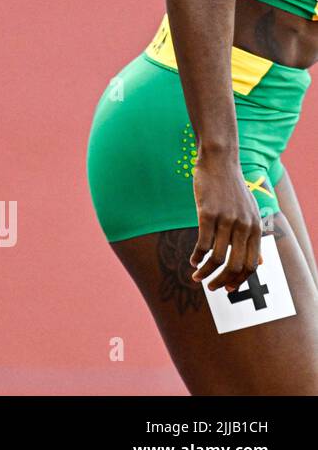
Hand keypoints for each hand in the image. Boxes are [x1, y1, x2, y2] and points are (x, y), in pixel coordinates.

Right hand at [189, 150, 262, 291]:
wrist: (219, 161)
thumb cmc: (232, 189)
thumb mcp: (250, 213)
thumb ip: (253, 238)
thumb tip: (258, 264)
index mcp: (256, 228)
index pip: (251, 265)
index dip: (239, 281)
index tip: (227, 288)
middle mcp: (244, 226)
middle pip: (235, 265)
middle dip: (221, 281)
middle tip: (210, 287)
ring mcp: (226, 220)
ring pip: (217, 257)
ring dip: (205, 271)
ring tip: (195, 275)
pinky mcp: (208, 213)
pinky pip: (202, 242)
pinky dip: (196, 256)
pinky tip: (191, 259)